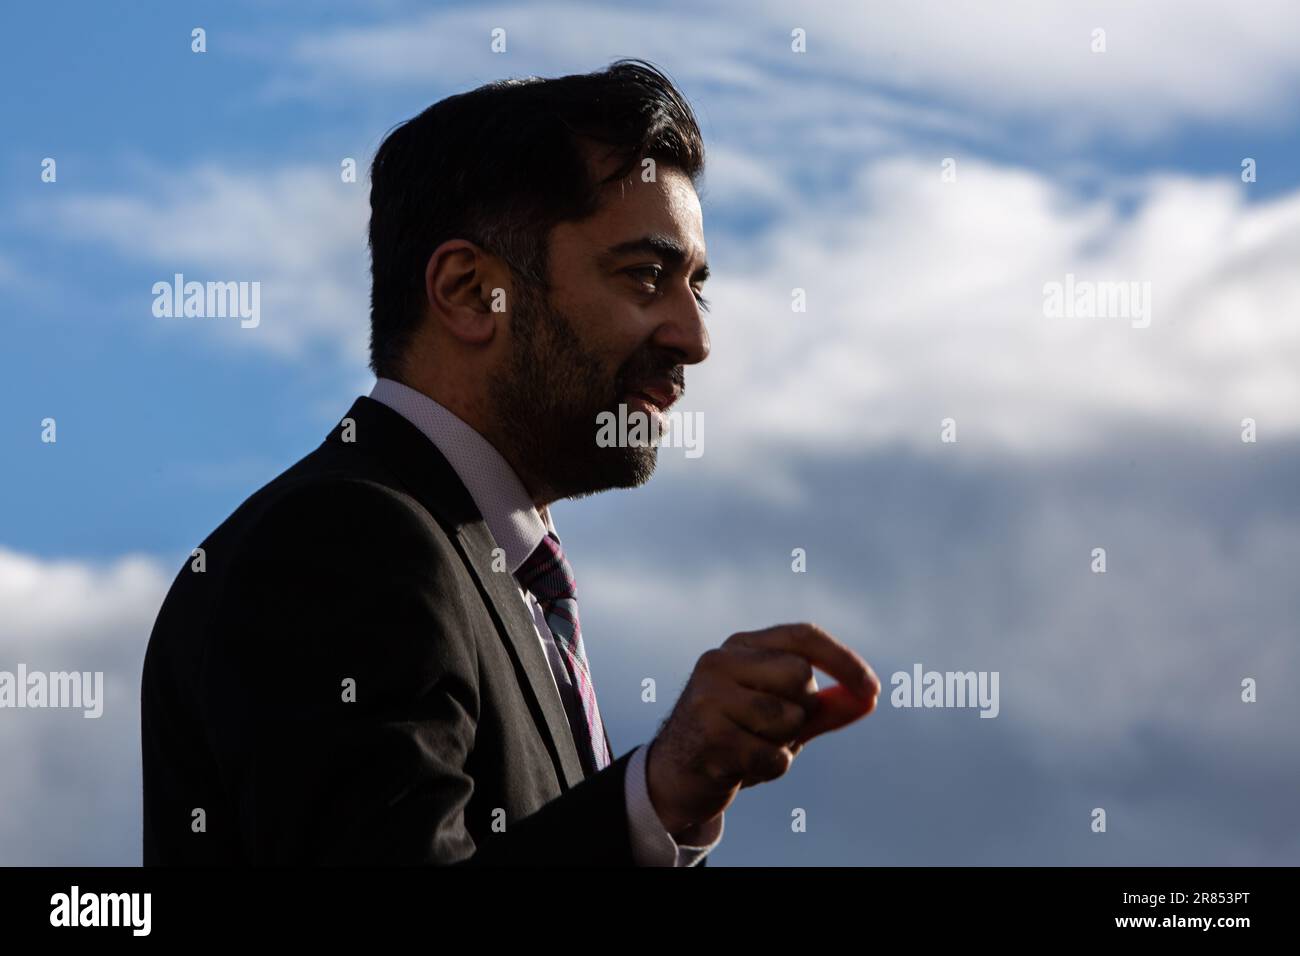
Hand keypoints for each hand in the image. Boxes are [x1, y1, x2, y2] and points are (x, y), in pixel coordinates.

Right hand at [645, 623, 879, 834]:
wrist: (676, 775)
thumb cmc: (737, 737)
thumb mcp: (783, 716)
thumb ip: (825, 706)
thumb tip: (869, 698)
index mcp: (740, 646)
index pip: (802, 636)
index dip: (843, 660)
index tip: (872, 690)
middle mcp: (720, 662)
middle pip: (800, 675)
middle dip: (804, 709)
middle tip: (777, 727)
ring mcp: (710, 697)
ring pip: (788, 717)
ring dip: (785, 743)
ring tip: (755, 746)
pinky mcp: (709, 736)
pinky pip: (773, 755)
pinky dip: (771, 767)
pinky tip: (744, 766)